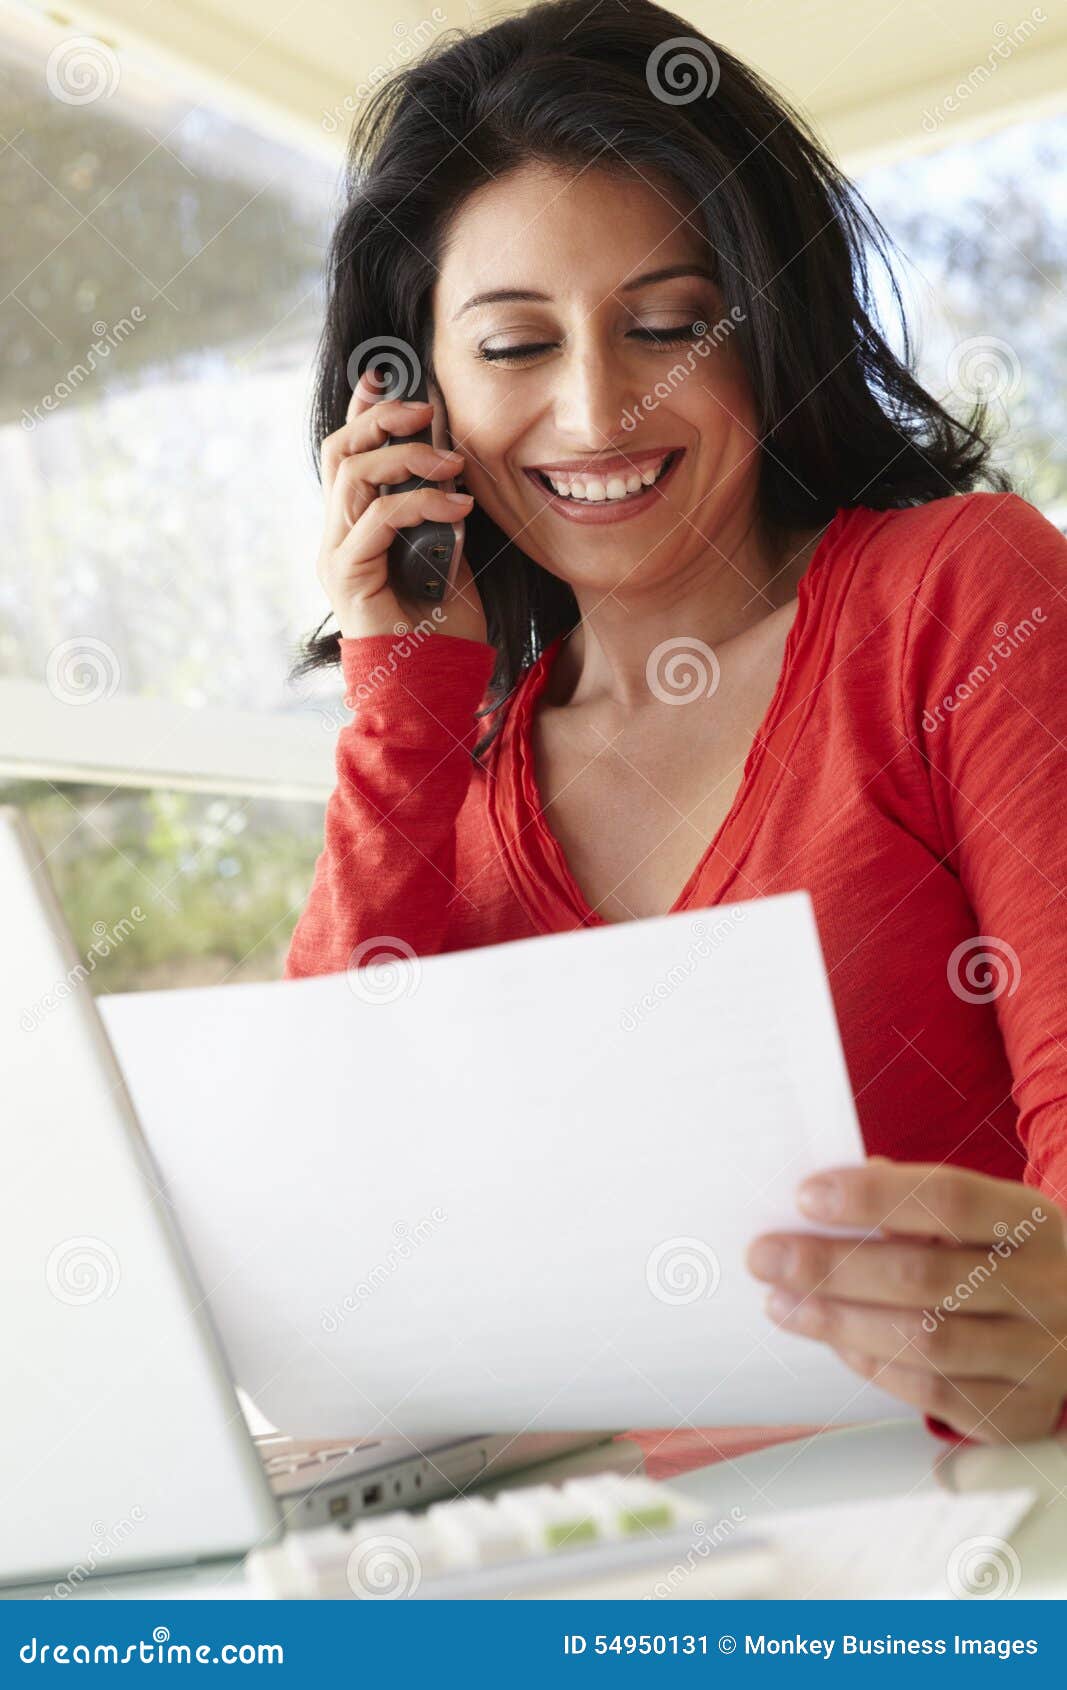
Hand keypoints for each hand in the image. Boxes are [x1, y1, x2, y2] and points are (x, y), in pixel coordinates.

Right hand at [315, 365, 487, 643]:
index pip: (346, 451)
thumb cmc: (443, 629)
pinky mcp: (348, 577)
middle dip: (381, 418)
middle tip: (429, 412)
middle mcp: (337, 536)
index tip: (388, 373)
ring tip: (452, 466)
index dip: (362, 408)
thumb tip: (451, 458)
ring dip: (405, 457)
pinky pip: (376, 519)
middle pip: (339, 450)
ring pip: (352, 475)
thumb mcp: (449, 552)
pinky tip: (457, 507)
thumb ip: (439, 510)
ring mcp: (337, 555)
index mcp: (355, 526)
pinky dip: (419, 503)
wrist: (431, 688)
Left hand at [746, 1159, 1066, 1442]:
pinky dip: (876, 1366)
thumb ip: (910, 1201)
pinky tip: (835, 1342)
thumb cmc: (1003, 1259)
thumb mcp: (981, 1217)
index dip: (872, 1197)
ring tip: (782, 1302)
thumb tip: (820, 1198)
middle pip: (924, 1275)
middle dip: (830, 1266)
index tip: (805, 1196)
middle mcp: (1048, 1288)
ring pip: (925, 1342)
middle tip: (766, 1257)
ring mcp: (1042, 1356)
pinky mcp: (1023, 1412)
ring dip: (838, 1321)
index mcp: (1032, 1221)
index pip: (949, 1199)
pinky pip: (935, 1395)